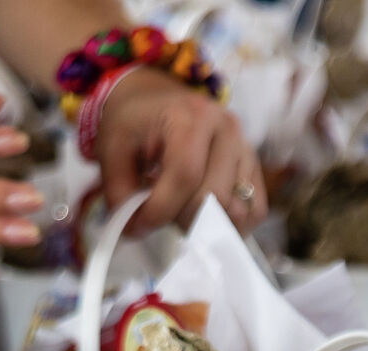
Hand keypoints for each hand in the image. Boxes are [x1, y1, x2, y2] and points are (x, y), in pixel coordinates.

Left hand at [95, 66, 265, 233]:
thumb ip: (119, 192)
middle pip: (214, 195)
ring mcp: (246, 147)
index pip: (185, 174)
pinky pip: (256, 209)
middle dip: (182, 218)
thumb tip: (138, 230)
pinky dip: (233, 224)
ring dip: (207, 223)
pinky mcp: (255, 167)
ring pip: (237, 207)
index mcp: (189, 115)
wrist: (153, 102)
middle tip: (161, 216)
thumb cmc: (133, 125)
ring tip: (182, 213)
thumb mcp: (111, 150)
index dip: (162, 209)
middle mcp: (226, 128)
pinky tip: (207, 219)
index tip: (140, 224)